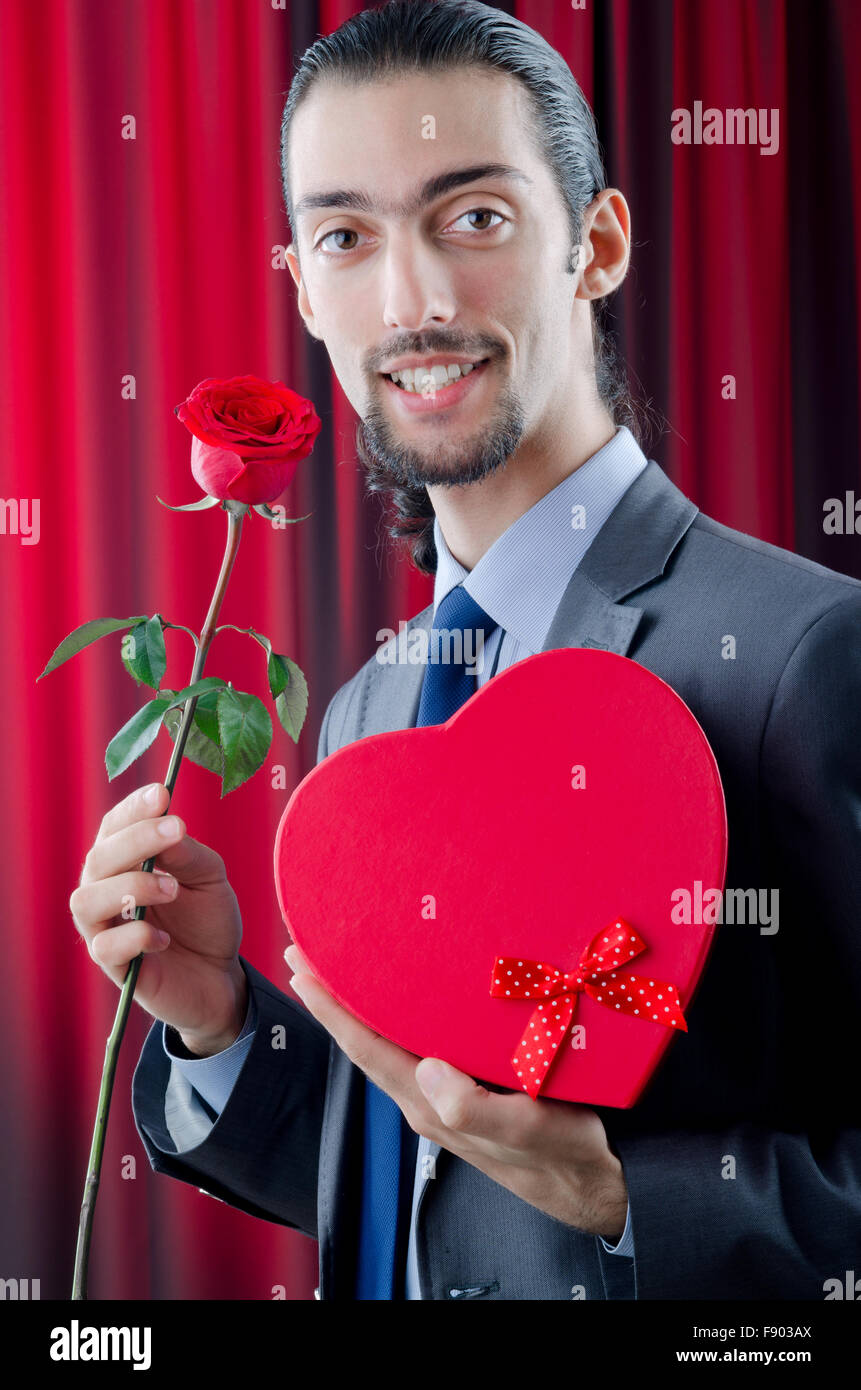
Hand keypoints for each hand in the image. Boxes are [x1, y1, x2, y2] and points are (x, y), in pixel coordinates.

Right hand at [69, 782, 246, 1054]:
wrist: (220, 977)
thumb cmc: (207, 920)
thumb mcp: (209, 878)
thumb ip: (187, 854)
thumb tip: (169, 826)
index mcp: (125, 863)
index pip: (114, 828)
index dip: (133, 809)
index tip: (162, 794)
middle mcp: (105, 891)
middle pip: (98, 859)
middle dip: (136, 840)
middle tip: (177, 830)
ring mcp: (104, 929)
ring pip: (86, 901)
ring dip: (131, 887)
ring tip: (172, 889)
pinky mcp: (113, 967)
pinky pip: (104, 947)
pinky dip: (135, 936)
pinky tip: (164, 937)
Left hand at [284, 943, 627, 1240]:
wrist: (594, 1186)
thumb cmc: (564, 1156)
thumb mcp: (527, 1129)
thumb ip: (474, 1108)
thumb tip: (426, 1068)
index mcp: (431, 1104)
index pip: (367, 1049)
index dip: (332, 1009)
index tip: (302, 968)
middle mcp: (428, 1099)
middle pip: (366, 1043)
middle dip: (333, 1000)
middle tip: (306, 952)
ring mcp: (444, 1097)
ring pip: (388, 1044)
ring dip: (362, 1007)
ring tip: (344, 967)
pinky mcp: (466, 1091)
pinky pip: (417, 1048)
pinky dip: (399, 1018)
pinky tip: (407, 998)